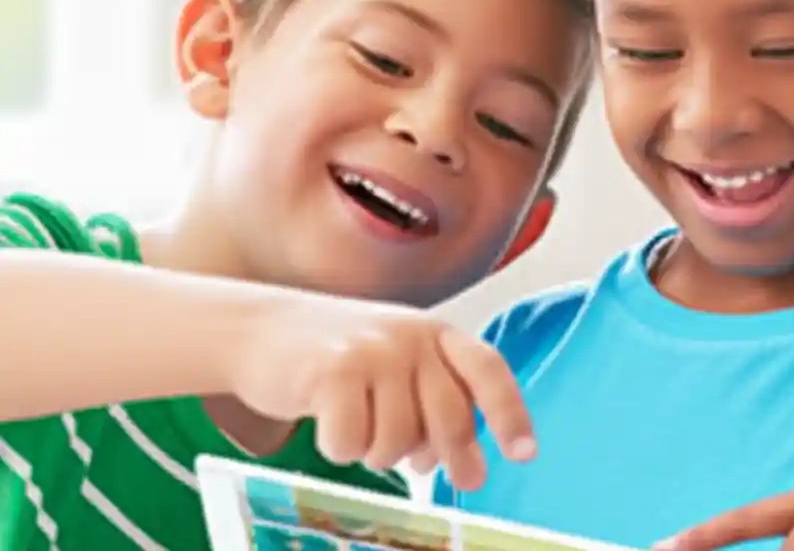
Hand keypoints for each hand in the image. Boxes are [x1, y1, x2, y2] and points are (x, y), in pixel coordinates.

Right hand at [226, 293, 532, 489]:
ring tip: (360, 430)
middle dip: (455, 457)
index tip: (523, 453)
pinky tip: (327, 425)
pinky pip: (351, 443)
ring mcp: (373, 350)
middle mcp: (410, 335)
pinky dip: (339, 448)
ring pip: (398, 439)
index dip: (509, 412)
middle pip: (451, 416)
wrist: (258, 328)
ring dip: (379, 452)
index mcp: (434, 332)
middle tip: (452, 477)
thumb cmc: (335, 358)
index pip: (487, 370)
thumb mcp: (395, 367)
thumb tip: (462, 461)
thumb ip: (431, 403)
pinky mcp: (333, 370)